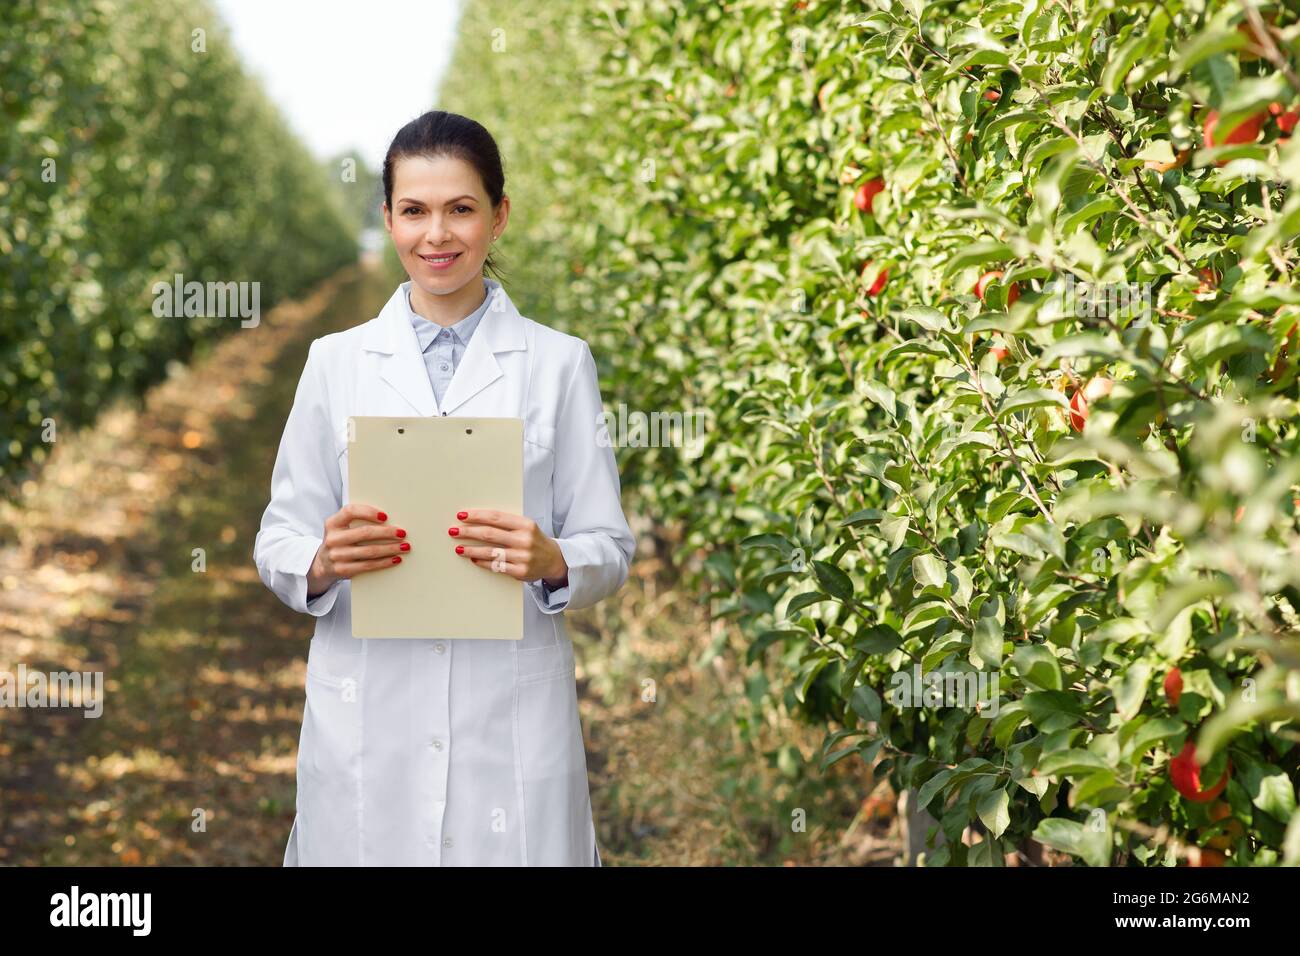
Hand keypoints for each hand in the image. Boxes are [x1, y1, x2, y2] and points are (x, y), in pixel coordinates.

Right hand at [308, 503, 408, 596]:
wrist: (322, 564)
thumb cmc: (340, 540)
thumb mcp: (341, 527)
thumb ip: (357, 521)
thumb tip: (388, 519)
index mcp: (332, 523)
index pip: (350, 511)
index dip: (368, 512)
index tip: (385, 516)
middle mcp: (333, 539)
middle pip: (365, 533)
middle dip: (387, 532)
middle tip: (402, 533)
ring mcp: (336, 556)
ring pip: (370, 551)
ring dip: (390, 549)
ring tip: (404, 547)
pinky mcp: (342, 570)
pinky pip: (368, 565)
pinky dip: (384, 562)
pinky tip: (395, 559)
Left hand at [449, 509, 567, 585]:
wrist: (554, 560)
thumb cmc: (534, 540)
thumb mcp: (526, 526)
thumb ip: (506, 523)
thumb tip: (476, 520)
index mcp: (526, 525)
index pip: (496, 517)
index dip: (477, 516)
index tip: (462, 515)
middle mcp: (525, 540)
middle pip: (490, 534)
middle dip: (468, 532)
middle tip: (454, 530)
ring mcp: (523, 557)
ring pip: (490, 552)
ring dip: (471, 549)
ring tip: (459, 547)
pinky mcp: (520, 572)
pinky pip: (496, 566)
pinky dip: (482, 562)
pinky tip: (473, 558)